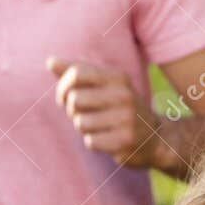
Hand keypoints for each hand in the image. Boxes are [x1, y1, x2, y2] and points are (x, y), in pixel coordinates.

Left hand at [48, 57, 165, 169]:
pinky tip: (106, 139)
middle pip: (75, 99)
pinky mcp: (124, 140)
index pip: (76, 74)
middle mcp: (123, 94)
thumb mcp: (104, 86)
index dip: (63, 87)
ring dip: (83, 128)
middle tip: (83, 114)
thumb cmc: (118, 108)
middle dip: (72, 110)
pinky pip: (90, 141)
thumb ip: (77, 73)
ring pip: (80, 122)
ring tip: (97, 127)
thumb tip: (50, 61)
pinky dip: (93, 142)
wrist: (154, 137)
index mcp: (117, 77)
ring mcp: (126, 118)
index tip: (64, 97)